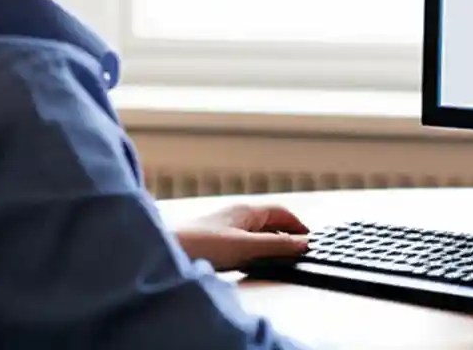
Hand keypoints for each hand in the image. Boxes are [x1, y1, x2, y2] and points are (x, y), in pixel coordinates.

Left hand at [173, 203, 308, 270]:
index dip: (298, 225)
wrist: (163, 250)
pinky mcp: (212, 240)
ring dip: (268, 243)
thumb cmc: (200, 244)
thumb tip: (304, 243)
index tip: (309, 240)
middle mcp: (236, 214)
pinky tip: (248, 261)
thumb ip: (277, 245)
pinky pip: (241, 241)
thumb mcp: (246, 247)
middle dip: (285, 234)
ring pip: (255, 232)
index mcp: (246, 210)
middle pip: (269, 221)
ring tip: (276, 258)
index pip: (282, 211)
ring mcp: (223, 227)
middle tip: (296, 251)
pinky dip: (252, 250)